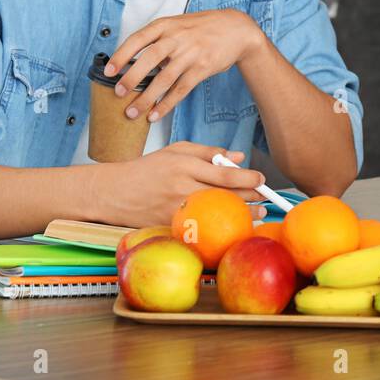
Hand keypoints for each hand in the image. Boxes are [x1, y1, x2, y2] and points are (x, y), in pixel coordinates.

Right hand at [90, 141, 267, 226]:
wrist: (113, 192)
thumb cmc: (147, 168)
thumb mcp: (176, 150)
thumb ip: (208, 152)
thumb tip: (238, 157)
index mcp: (184, 165)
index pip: (224, 173)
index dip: (248, 178)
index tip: (262, 179)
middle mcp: (181, 188)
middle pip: (225, 195)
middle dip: (251, 197)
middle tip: (266, 196)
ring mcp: (175, 210)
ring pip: (216, 214)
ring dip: (241, 214)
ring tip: (258, 213)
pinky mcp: (170, 227)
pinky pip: (201, 228)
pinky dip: (219, 227)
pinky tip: (232, 226)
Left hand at [104, 9, 265, 123]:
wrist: (236, 29)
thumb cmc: (203, 28)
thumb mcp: (178, 24)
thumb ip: (158, 40)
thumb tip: (136, 63)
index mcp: (166, 25)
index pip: (137, 39)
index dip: (121, 56)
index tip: (108, 71)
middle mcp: (177, 38)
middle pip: (149, 59)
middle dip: (131, 78)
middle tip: (118, 93)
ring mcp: (191, 54)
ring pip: (164, 79)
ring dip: (146, 98)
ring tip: (132, 112)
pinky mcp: (202, 68)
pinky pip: (181, 90)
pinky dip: (166, 104)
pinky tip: (155, 114)